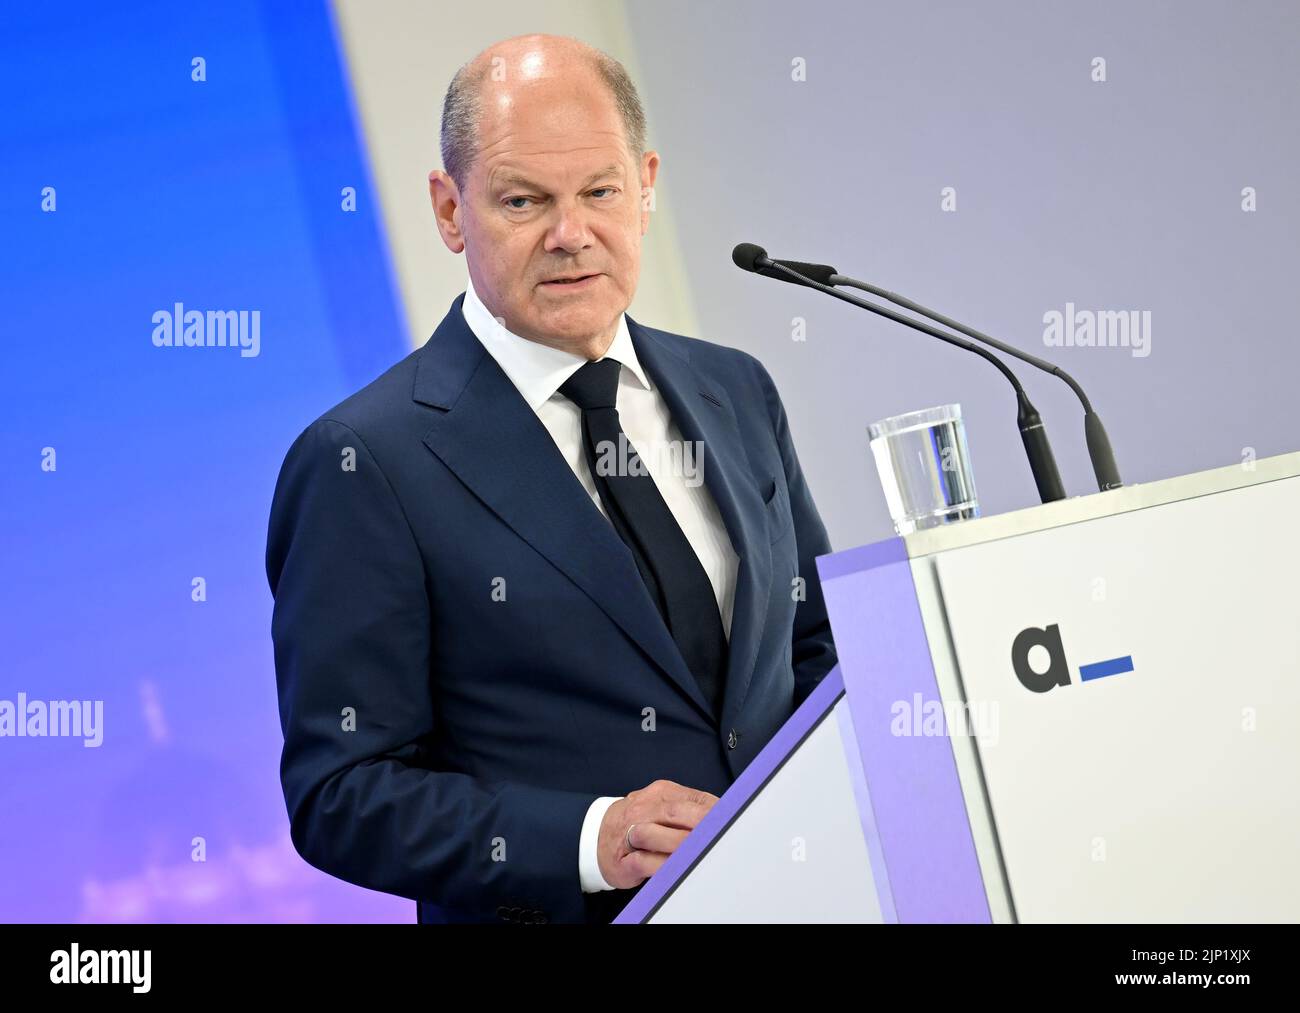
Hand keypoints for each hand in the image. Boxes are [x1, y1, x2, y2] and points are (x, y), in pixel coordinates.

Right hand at [596, 779, 719, 889]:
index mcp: (661, 793)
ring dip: (683, 845)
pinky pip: (644, 861)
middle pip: (677, 813)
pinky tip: (677, 869)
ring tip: (703, 854)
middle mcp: (646, 808)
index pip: (694, 799)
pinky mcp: (624, 859)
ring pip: (660, 834)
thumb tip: (725, 816)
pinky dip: (662, 865)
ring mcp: (632, 832)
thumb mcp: (663, 806)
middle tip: (722, 839)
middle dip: (702, 827)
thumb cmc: (637, 822)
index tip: (733, 823)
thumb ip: (690, 808)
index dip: (715, 812)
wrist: (595, 836)